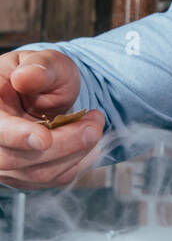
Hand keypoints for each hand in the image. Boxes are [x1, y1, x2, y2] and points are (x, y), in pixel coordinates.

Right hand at [0, 49, 103, 189]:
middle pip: (14, 159)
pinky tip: (87, 141)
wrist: (46, 95)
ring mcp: (4, 162)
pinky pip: (53, 179)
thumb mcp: (44, 61)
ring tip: (94, 125)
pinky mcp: (24, 176)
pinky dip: (77, 161)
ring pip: (37, 174)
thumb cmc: (41, 76)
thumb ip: (39, 67)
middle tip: (94, 125)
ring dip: (75, 152)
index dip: (16, 136)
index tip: (44, 138)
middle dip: (62, 144)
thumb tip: (26, 76)